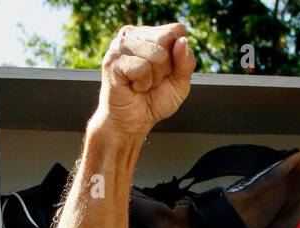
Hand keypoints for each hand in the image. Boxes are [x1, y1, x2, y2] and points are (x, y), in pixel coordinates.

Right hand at [93, 23, 194, 137]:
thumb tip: (182, 41)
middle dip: (166, 67)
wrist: (131, 123)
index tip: (165, 71)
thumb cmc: (154, 101)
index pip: (177, 30)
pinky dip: (143, 84)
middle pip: (167, 39)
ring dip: (154, 78)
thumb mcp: (180, 82)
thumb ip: (186, 62)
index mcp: (149, 33)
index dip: (178, 56)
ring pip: (157, 54)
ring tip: (141, 84)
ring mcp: (120, 45)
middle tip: (151, 79)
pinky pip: (143, 68)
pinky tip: (132, 87)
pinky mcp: (113, 60)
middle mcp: (132, 33)